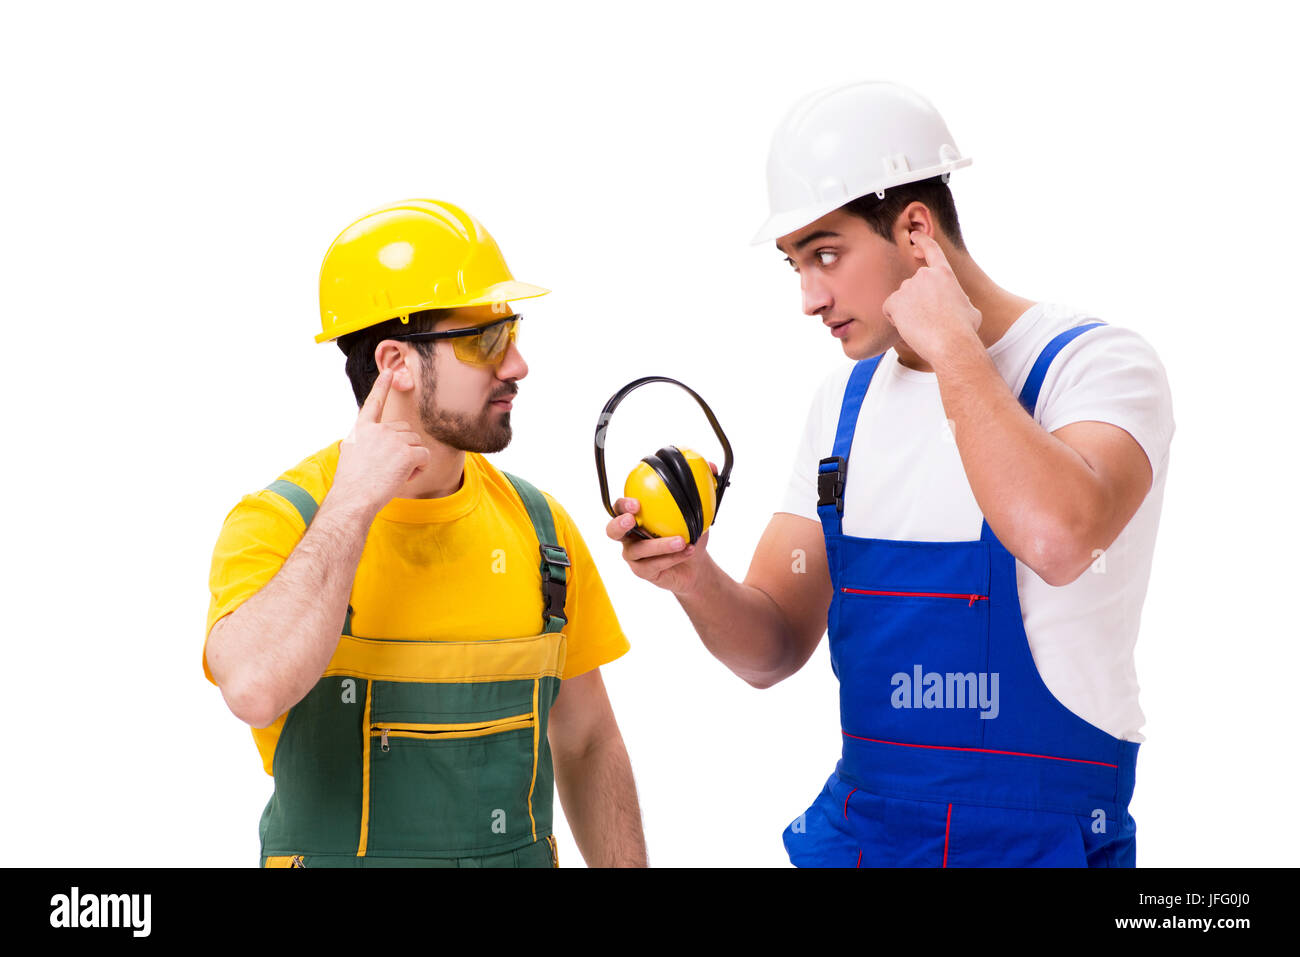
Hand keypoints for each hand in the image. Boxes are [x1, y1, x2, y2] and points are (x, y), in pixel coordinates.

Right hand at [330, 369, 431, 514]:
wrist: (354, 497)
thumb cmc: (351, 484)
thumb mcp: (350, 455)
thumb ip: (364, 444)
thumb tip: (365, 445)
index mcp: (361, 430)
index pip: (374, 403)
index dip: (382, 386)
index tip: (389, 371)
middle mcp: (378, 429)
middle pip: (406, 431)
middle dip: (404, 449)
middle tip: (390, 469)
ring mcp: (393, 439)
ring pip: (417, 444)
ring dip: (412, 460)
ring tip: (394, 474)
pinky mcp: (407, 452)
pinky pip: (425, 457)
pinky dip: (420, 469)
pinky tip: (404, 477)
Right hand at [604, 461, 717, 596]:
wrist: (695, 566)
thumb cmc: (688, 535)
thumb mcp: (699, 512)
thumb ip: (702, 489)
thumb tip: (711, 465)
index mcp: (636, 517)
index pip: (620, 507)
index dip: (623, 504)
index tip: (636, 502)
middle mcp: (629, 537)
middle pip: (613, 530)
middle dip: (620, 524)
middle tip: (634, 520)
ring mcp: (634, 556)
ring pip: (639, 551)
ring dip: (660, 545)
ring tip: (680, 540)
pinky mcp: (643, 572)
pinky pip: (655, 565)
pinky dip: (673, 557)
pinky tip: (688, 551)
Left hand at [881, 230, 981, 364]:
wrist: (950, 343)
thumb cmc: (963, 330)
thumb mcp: (970, 309)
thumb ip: (958, 299)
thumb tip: (956, 302)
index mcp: (945, 274)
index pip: (932, 250)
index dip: (922, 242)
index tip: (914, 235)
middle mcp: (924, 276)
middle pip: (914, 286)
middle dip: (917, 301)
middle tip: (930, 319)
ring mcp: (908, 287)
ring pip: (902, 300)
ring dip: (908, 312)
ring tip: (923, 325)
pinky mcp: (894, 301)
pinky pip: (889, 309)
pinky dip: (896, 319)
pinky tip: (909, 327)